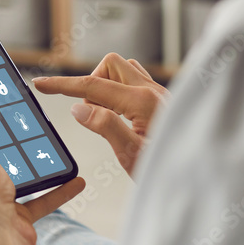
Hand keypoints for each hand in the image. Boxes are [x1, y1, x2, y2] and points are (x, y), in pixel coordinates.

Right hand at [32, 53, 167, 176]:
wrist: (202, 178)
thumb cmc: (170, 171)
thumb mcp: (131, 155)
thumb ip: (105, 126)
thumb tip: (78, 108)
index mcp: (143, 101)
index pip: (93, 86)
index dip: (63, 85)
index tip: (41, 85)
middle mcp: (154, 91)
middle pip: (110, 66)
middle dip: (92, 84)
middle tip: (93, 116)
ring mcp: (161, 94)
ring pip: (124, 70)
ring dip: (107, 87)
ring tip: (108, 119)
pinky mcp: (164, 101)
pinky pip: (137, 81)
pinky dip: (121, 92)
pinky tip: (122, 117)